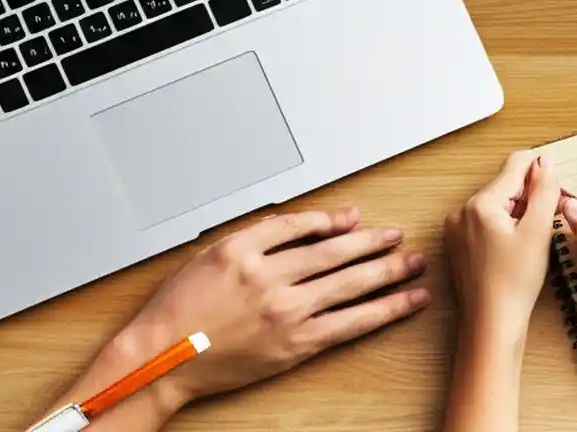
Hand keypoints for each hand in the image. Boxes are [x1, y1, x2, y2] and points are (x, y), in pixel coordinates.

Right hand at [110, 207, 429, 407]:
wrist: (162, 358)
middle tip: (397, 235)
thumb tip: (311, 224)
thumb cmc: (179, 308)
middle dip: (372, 242)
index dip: (333, 220)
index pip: (301, 225)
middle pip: (334, 253)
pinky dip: (382, 310)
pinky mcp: (295, 345)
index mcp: (243, 250)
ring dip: (388, 271)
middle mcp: (268, 278)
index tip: (356, 218)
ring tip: (413, 264)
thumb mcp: (211, 254)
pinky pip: (349, 323)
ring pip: (349, 284)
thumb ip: (260, 236)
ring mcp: (285, 313)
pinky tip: (404, 302)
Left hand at [445, 152, 561, 332]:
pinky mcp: (459, 245)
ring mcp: (457, 229)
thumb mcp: (537, 232)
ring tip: (534, 238)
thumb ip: (543, 191)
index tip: (558, 183)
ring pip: (496, 205)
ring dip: (518, 212)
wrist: (491, 324)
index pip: (514, 166)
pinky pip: (485, 223)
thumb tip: (545, 163)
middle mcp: (462, 211)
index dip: (541, 170)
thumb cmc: (514, 284)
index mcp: (480, 203)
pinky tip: (517, 248)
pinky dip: (504, 227)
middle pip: (504, 186)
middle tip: (553, 216)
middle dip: (530, 195)